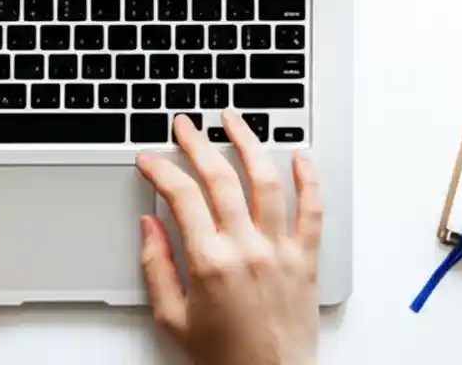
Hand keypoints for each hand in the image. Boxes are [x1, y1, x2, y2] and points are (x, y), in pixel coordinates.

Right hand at [137, 111, 323, 364]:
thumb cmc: (224, 359)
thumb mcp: (172, 319)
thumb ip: (157, 267)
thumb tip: (148, 224)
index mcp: (209, 263)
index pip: (182, 197)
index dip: (161, 171)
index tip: (149, 159)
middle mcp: (247, 249)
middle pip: (220, 178)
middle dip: (197, 143)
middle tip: (184, 124)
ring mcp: (280, 249)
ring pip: (267, 180)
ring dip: (249, 142)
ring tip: (233, 120)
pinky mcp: (306, 257)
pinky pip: (312, 208)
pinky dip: (309, 177)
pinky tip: (299, 155)